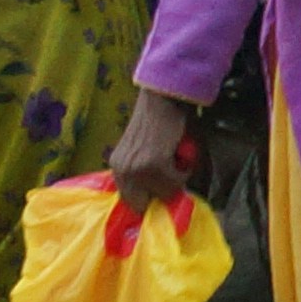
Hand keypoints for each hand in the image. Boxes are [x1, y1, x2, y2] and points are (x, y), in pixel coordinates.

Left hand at [101, 90, 200, 208]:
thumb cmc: (157, 121)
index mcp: (116, 166)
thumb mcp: (141, 150)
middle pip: (144, 203)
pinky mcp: (154, 164)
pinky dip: (184, 170)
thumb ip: (142, 172)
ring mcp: (137, 169)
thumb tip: (157, 197)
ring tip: (177, 158)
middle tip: (172, 177)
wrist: (162, 99)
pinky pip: (175, 182)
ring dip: (176, 180)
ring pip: (164, 193)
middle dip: (160, 194)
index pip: (129, 200)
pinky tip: (180, 152)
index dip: (147, 200)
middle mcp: (122, 170)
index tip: (161, 195)